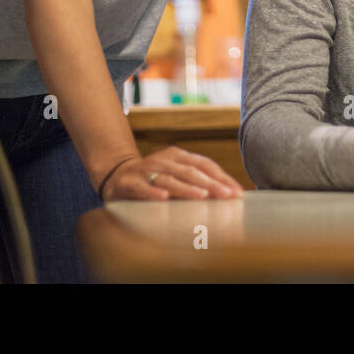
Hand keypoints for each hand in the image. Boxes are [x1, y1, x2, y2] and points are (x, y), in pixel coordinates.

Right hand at [101, 147, 244, 200]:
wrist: (116, 176)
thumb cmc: (154, 180)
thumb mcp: (176, 176)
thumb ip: (197, 183)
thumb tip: (227, 195)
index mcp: (178, 156)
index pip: (204, 165)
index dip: (222, 177)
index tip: (237, 192)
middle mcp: (164, 160)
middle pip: (191, 172)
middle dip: (211, 184)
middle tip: (227, 196)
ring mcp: (146, 170)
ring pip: (170, 179)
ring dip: (187, 188)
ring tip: (203, 196)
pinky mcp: (130, 182)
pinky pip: (143, 188)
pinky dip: (153, 193)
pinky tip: (164, 198)